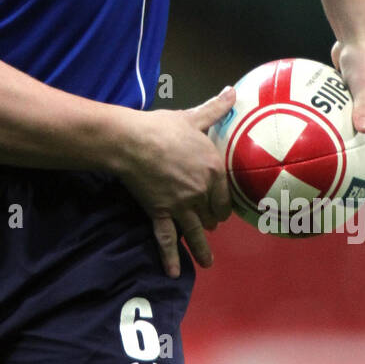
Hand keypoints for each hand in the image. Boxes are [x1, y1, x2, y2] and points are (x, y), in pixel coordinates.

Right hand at [116, 88, 235, 277]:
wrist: (132, 142)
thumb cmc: (162, 127)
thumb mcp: (192, 117)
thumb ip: (215, 109)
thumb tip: (232, 91)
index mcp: (213, 169)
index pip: (225, 194)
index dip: (223, 203)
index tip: (222, 209)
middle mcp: (201, 191)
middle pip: (211, 214)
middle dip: (211, 221)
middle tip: (210, 228)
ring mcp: (181, 205)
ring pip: (195, 232)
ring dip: (202, 250)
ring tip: (208, 264)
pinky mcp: (160, 213)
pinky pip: (167, 238)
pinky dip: (170, 257)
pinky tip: (172, 273)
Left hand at [330, 34, 364, 198]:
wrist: (358, 34)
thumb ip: (363, 107)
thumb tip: (363, 131)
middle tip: (345, 193)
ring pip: (357, 142)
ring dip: (345, 158)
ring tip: (323, 176)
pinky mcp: (349, 103)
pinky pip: (339, 126)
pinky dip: (327, 137)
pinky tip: (304, 145)